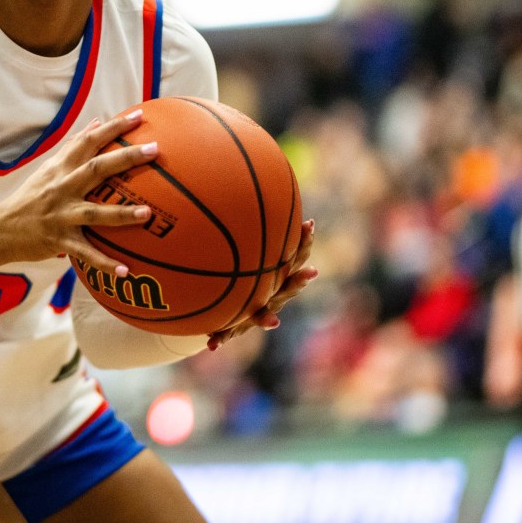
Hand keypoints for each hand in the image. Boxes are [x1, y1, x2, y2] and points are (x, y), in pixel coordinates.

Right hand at [0, 109, 159, 273]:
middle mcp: (61, 188)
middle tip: (154, 149)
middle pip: (95, 169)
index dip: (113, 128)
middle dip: (125, 158)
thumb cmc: (30, 197)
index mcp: (60, 169)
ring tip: (147, 213)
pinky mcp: (58, 241)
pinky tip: (124, 270)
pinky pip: (84, 253)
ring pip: (93, 213)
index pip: (88, 142)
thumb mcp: (48, 168)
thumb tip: (98, 122)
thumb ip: (73, 147)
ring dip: (121, 214)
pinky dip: (103, 262)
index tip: (138, 116)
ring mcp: (60, 215)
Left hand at [207, 219, 317, 349]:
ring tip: (272, 320)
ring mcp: (255, 310)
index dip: (301, 240)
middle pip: (288, 285)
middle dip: (298, 278)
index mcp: (271, 272)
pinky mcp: (236, 324)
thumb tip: (224, 178)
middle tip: (311, 271)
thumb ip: (229, 224)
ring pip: (263, 313)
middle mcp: (270, 291)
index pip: (291, 253)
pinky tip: (210, 344)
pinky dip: (221, 336)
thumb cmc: (225, 269)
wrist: (213, 303)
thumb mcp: (228, 248)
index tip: (308, 225)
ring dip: (265, 317)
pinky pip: (230, 330)